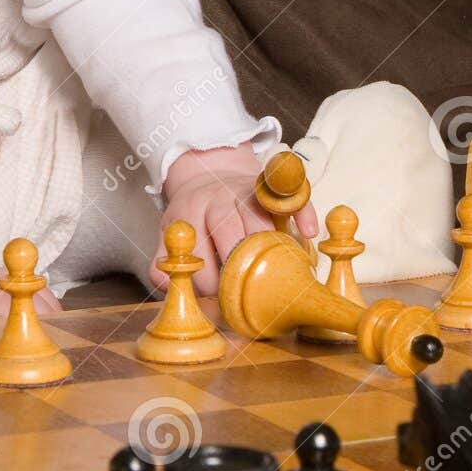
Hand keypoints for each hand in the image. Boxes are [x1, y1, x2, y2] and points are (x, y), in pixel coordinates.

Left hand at [152, 144, 317, 295]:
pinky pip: (290, 197)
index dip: (211, 285)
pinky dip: (301, 213)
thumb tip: (169, 287)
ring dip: (273, 253)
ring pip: (262, 223)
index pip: (201, 257)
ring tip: (278, 278)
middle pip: (233, 238)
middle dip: (242, 273)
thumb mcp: (169, 231)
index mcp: (190, 213)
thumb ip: (164, 261)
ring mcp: (245, 192)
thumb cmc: (192, 212)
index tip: (220, 301)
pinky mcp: (270, 186)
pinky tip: (307, 233)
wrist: (208, 169)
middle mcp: (218, 200)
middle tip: (249, 296)